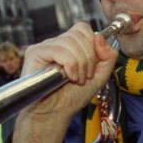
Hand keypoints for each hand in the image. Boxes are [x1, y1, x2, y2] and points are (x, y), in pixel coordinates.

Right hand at [10, 23, 118, 142]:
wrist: (55, 113)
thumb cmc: (72, 97)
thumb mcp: (100, 76)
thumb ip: (108, 56)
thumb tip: (100, 37)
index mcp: (70, 45)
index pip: (83, 29)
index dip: (93, 45)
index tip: (93, 66)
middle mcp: (56, 43)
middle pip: (79, 34)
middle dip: (89, 57)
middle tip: (86, 76)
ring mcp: (45, 47)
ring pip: (70, 41)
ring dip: (80, 64)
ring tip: (77, 80)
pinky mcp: (35, 53)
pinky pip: (58, 49)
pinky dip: (70, 64)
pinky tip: (68, 77)